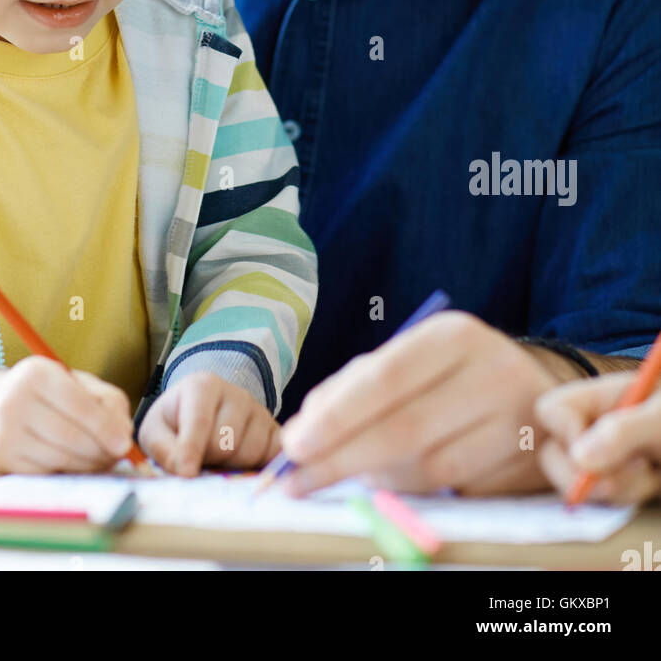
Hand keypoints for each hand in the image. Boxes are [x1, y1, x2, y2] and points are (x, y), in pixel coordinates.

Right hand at [0, 358, 134, 473]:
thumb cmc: (49, 394)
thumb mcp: (78, 384)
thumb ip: (108, 402)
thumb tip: (123, 436)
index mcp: (36, 373)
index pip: (79, 406)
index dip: (105, 427)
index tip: (124, 444)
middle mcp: (12, 400)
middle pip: (70, 437)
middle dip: (100, 452)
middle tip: (116, 457)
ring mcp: (1, 432)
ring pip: (58, 459)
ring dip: (87, 466)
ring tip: (100, 462)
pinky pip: (42, 474)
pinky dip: (65, 474)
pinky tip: (74, 467)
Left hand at [137, 372, 280, 474]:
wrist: (202, 411)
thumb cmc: (175, 422)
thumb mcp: (156, 430)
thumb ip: (162, 448)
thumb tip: (183, 470)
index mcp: (202, 386)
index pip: (199, 420)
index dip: (191, 448)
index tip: (186, 472)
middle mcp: (236, 393)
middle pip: (225, 442)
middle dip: (208, 459)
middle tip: (198, 458)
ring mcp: (259, 411)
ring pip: (249, 452)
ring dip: (230, 466)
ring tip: (216, 459)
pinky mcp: (274, 430)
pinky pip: (272, 456)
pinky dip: (259, 468)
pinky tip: (242, 467)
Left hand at [279, 312, 575, 496]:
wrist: (535, 395)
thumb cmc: (450, 377)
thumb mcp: (407, 363)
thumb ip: (351, 389)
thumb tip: (301, 432)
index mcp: (454, 335)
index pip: (385, 378)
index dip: (336, 416)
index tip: (294, 445)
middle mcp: (493, 371)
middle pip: (404, 429)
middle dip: (341, 460)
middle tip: (296, 481)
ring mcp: (518, 422)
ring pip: (429, 470)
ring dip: (380, 480)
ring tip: (358, 471)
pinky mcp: (529, 467)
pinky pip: (457, 494)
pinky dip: (420, 493)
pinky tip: (408, 477)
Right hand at [536, 371, 660, 504]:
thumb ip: (625, 430)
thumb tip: (579, 458)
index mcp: (603, 397)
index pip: (552, 411)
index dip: (565, 433)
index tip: (592, 450)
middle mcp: (599, 426)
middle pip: (556, 454)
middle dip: (588, 476)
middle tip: (627, 477)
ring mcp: (611, 457)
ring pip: (583, 485)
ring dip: (619, 488)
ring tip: (653, 474)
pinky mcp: (626, 482)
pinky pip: (608, 501)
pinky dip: (630, 498)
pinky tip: (654, 483)